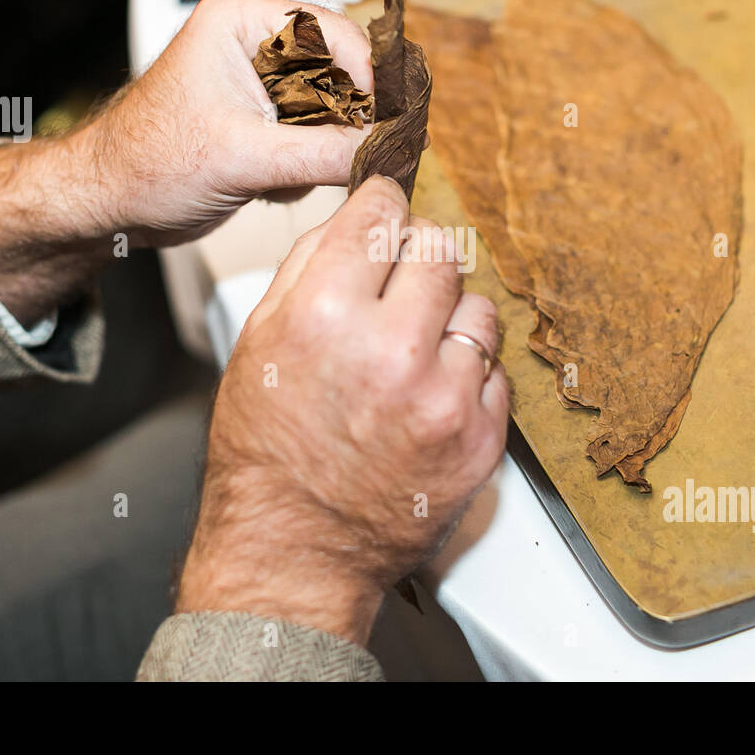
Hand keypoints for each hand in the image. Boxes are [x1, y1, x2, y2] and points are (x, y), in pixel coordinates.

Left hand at [0, 0, 371, 322]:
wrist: (109, 202)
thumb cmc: (146, 163)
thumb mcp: (243, 159)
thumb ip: (323, 153)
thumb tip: (389, 152)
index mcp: (241, 18)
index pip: (334, 33)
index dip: (371, 77)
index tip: (397, 120)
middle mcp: (257, 38)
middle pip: (344, 69)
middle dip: (350, 119)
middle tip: (369, 156)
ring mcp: (265, 78)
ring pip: (338, 106)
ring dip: (329, 147)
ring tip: (290, 177)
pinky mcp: (269, 115)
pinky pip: (322, 133)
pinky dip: (312, 164)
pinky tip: (272, 184)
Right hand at [175, 177, 509, 644]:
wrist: (294, 551)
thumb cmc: (268, 453)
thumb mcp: (259, 342)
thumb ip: (309, 266)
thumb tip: (357, 216)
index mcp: (325, 317)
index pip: (380, 214)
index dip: (383, 203)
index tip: (388, 206)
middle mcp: (391, 351)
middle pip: (439, 249)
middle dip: (418, 255)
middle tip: (401, 280)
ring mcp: (445, 397)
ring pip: (479, 307)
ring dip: (450, 316)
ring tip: (414, 349)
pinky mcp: (481, 437)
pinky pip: (496, 369)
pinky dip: (468, 373)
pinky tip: (430, 394)